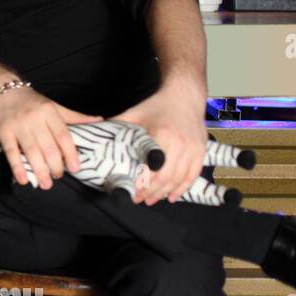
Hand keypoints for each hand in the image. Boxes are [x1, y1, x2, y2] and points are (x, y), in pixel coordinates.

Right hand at [0, 86, 102, 189]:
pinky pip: (11, 152)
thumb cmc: (29, 101)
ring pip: (32, 151)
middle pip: (48, 146)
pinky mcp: (3, 131)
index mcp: (49, 111)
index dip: (70, 153)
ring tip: (46, 184)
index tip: (75, 168)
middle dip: (55, 166)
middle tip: (58, 176)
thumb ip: (74, 117)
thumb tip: (99, 121)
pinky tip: (24, 179)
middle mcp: (35, 118)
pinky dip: (17, 167)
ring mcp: (18, 125)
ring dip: (40, 170)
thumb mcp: (53, 106)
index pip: (63, 135)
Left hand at [114, 79, 207, 204]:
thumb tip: (95, 134)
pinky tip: (172, 196)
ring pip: (179, 179)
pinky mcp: (201, 151)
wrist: (184, 95)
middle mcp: (181, 144)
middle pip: (166, 177)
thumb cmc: (157, 105)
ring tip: (151, 200)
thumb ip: (117, 125)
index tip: (132, 193)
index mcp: (163, 135)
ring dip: (165, 193)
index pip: (153, 168)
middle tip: (139, 200)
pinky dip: (182, 188)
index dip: (143, 184)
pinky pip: (193, 175)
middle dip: (152, 192)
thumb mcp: (135, 114)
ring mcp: (194, 148)